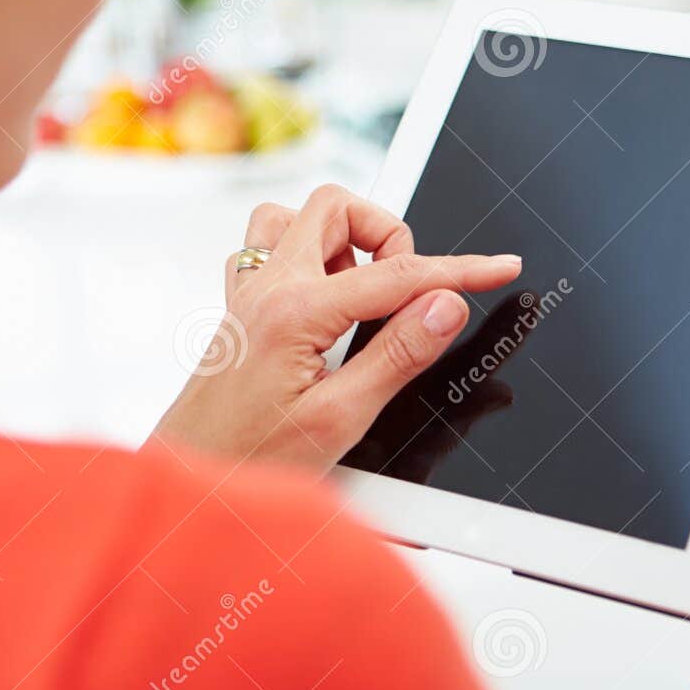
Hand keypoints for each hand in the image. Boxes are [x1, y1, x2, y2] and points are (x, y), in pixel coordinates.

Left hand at [147, 185, 522, 471]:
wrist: (191, 481)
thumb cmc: (253, 461)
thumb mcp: (341, 417)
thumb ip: (398, 354)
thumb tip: (445, 304)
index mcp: (296, 312)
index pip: (398, 274)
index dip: (459, 269)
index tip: (499, 267)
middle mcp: (267, 289)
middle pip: (337, 208)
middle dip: (387, 235)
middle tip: (410, 291)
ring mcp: (248, 293)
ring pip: (296, 218)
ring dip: (341, 241)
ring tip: (364, 295)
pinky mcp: (241, 308)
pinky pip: (268, 248)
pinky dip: (306, 257)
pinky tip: (325, 301)